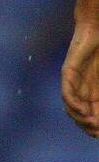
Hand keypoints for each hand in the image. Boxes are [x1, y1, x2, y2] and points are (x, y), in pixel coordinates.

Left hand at [61, 21, 98, 136]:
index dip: (97, 127)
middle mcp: (81, 90)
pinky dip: (73, 103)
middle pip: (80, 116)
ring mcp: (73, 82)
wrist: (97, 30)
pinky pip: (67, 92)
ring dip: (80, 118)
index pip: (92, 117)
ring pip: (71, 108)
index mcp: (93, 93)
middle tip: (98, 131)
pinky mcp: (68, 73)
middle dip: (89, 126)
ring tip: (92, 123)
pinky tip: (82, 110)